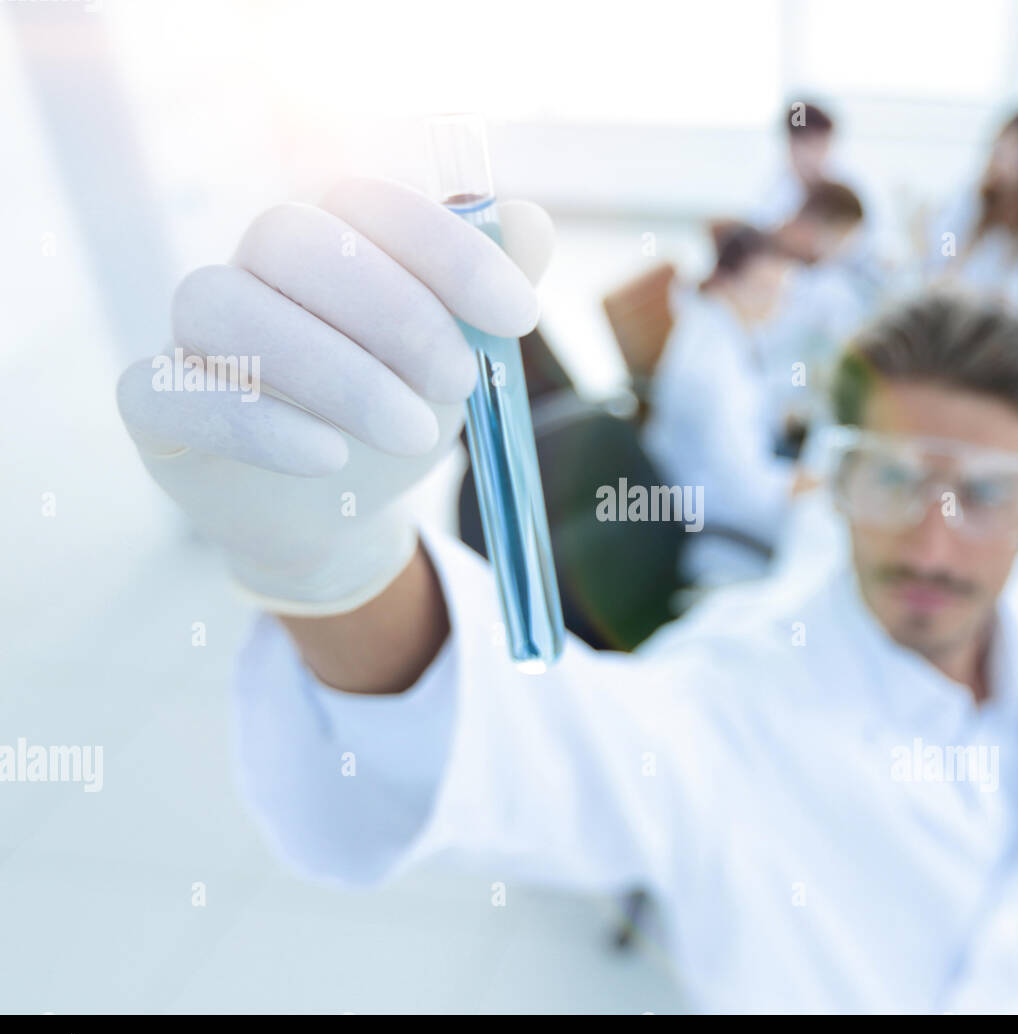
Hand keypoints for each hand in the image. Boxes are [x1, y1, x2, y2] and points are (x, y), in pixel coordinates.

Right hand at [117, 178, 553, 614]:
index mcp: (329, 240)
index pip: (368, 201)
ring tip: (414, 434)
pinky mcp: (153, 403)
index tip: (517, 317)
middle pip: (290, 239)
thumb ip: (489, 297)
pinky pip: (170, 389)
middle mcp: (251, 269)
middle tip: (458, 383)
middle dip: (392, 312)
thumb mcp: (458, 360)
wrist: (338, 515)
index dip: (447, 249)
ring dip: (334, 371)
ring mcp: (193, 333)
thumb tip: (531, 220)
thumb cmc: (395, 415)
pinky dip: (255, 422)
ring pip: (224, 306)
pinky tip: (328, 457)